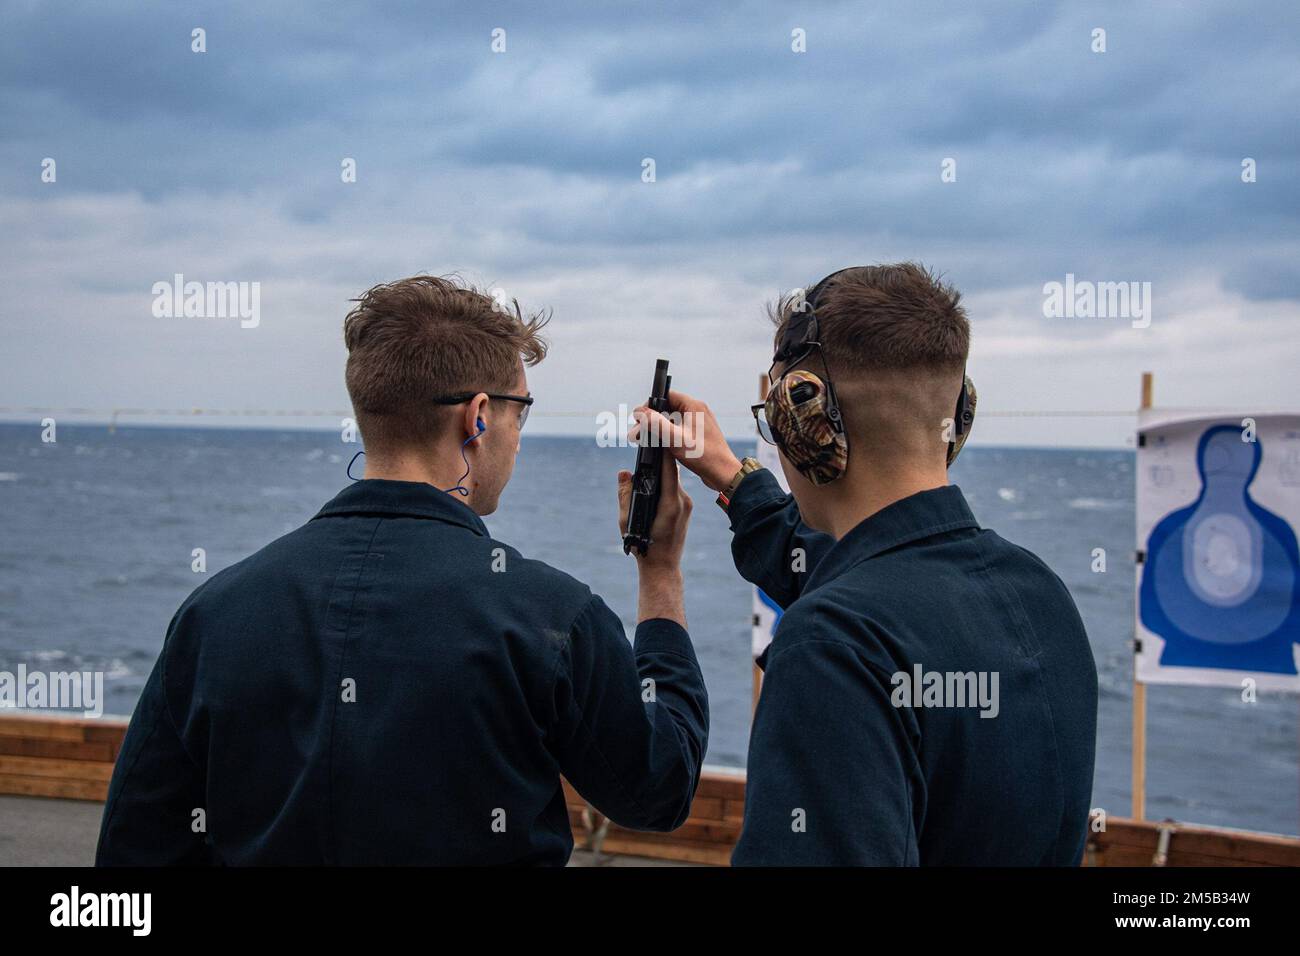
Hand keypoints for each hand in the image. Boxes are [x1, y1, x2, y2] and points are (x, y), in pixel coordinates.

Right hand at [617, 452, 690, 625]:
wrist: (663, 566)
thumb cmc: (643, 545)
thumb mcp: (627, 520)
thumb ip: (625, 494)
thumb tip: (624, 472)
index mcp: (670, 503)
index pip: (668, 469)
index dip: (662, 451)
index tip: (656, 435)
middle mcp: (682, 501)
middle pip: (671, 471)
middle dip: (660, 458)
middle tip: (649, 441)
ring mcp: (686, 504)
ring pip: (673, 479)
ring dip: (662, 470)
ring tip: (649, 457)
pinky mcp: (685, 508)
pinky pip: (675, 488)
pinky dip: (665, 481)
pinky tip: (654, 478)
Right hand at [628, 389, 742, 492]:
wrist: (723, 473)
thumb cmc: (704, 456)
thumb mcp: (675, 439)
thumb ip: (656, 423)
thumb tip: (640, 411)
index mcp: (694, 407)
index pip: (667, 395)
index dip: (651, 404)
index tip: (641, 417)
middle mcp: (698, 411)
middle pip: (669, 407)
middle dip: (653, 418)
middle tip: (641, 432)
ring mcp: (699, 423)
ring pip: (673, 419)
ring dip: (660, 428)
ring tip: (648, 440)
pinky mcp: (699, 434)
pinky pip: (680, 428)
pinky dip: (669, 434)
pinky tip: (662, 445)